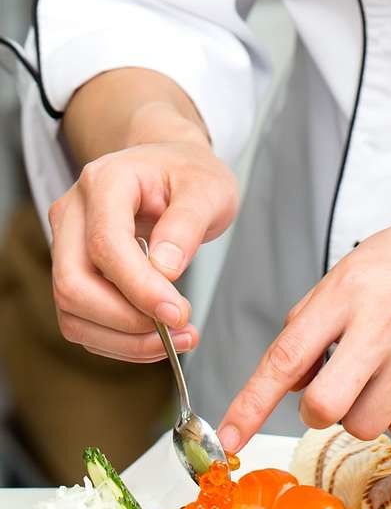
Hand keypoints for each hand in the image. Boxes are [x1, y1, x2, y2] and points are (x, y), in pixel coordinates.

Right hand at [48, 107, 239, 362]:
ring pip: (72, 309)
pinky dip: (117, 339)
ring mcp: (65, 244)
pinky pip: (81, 320)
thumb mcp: (208, 188)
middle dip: (126, 320)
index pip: (106, 244)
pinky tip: (156, 337)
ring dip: (123, 338)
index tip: (177, 313)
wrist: (172, 169)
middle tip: (178, 328)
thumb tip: (165, 271)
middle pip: (74, 283)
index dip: (139, 287)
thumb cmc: (188, 174)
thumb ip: (188, 224)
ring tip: (177, 338)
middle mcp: (73, 213)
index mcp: (105, 181)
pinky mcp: (72, 272)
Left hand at [217, 189, 390, 450]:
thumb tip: (291, 376)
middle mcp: (385, 324)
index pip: (287, 357)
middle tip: (337, 385)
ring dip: (365, 410)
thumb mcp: (366, 261)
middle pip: (323, 408)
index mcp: (352, 287)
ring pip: (365, 424)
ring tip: (390, 368)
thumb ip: (322, 313)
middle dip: (319, 408)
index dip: (250, 404)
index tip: (226, 437)